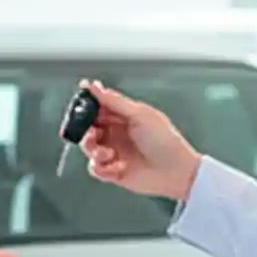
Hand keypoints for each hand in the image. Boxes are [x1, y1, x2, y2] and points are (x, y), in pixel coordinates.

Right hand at [75, 79, 201, 200]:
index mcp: (122, 116)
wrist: (176, 171)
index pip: (97, 108)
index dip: (86, 108)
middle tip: (92, 134)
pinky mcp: (113, 171)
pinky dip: (101, 168)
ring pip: (89, 148)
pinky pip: (95, 168)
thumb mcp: (139, 114)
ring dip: (93, 150)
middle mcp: (116, 133)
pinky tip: (117, 167)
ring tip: (108, 154)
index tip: (80, 109)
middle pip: (87, 128)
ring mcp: (114, 152)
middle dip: (85, 131)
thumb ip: (113, 101)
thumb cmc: (164, 141)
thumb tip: (93, 86)